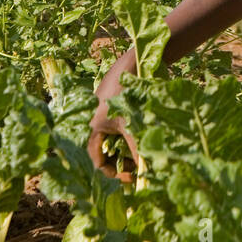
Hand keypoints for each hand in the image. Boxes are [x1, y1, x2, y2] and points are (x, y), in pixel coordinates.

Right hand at [87, 49, 141, 181]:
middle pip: (108, 154)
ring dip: (130, 151)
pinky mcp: (120, 110)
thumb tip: (146, 172)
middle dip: (123, 163)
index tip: (131, 179)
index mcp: (93, 130)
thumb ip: (137, 147)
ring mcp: (109, 118)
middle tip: (141, 169)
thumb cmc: (125, 91)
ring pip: (118, 143)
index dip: (113, 174)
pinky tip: (148, 141)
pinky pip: (125, 131)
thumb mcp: (130, 123)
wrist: (134, 61)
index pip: (97, 162)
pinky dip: (134, 138)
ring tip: (146, 157)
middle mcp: (98, 126)